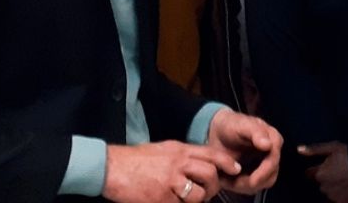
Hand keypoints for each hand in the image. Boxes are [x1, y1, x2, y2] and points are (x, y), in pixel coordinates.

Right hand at [103, 141, 237, 202]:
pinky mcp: (161, 198)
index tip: (235, 169)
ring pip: (198, 194)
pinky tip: (170, 202)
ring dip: (197, 200)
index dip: (227, 162)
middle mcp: (178, 163)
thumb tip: (200, 164)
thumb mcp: (164, 149)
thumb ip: (183, 156)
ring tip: (187, 199)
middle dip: (214, 186)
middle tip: (208, 192)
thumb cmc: (137, 160)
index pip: (211, 154)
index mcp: (180, 150)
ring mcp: (170, 181)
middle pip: (210, 174)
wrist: (112, 168)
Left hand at [206, 109, 282, 193]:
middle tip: (236, 183)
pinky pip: (256, 185)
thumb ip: (255, 132)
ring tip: (231, 181)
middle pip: (271, 174)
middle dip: (254, 182)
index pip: (274, 158)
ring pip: (264, 182)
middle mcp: (272, 151)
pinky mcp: (258, 172)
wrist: (219, 132)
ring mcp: (266, 163)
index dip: (264, 171)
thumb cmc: (231, 125)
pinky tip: (232, 180)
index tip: (252, 180)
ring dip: (248, 186)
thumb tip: (268, 145)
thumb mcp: (241, 125)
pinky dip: (243, 186)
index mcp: (273, 137)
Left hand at [300, 142, 347, 202]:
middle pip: (321, 183)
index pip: (310, 173)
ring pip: (330, 191)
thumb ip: (314, 150)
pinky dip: (342, 193)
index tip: (325, 165)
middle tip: (339, 170)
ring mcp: (334, 196)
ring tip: (346, 178)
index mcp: (320, 174)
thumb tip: (298, 149)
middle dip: (327, 178)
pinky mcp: (343, 202)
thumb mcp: (333, 147)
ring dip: (334, 186)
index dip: (317, 168)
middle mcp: (324, 187)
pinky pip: (338, 198)